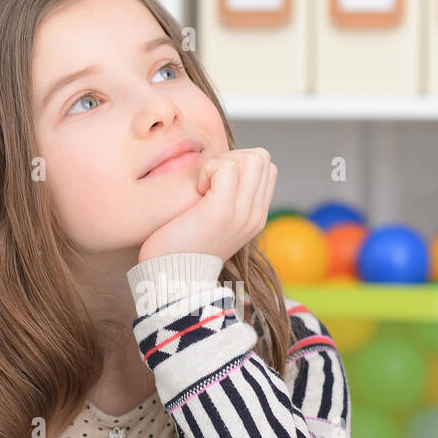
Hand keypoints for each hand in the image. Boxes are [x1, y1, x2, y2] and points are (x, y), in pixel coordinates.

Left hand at [138, 147, 276, 263]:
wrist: (171, 280)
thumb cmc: (181, 248)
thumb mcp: (214, 222)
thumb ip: (225, 199)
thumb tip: (218, 168)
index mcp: (256, 217)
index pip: (266, 168)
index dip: (239, 164)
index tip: (215, 184)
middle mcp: (255, 215)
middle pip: (262, 158)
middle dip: (232, 158)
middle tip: (209, 182)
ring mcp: (242, 213)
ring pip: (251, 158)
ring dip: (221, 163)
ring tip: (204, 187)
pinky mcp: (222, 211)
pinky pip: (227, 167)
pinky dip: (208, 170)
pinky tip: (197, 191)